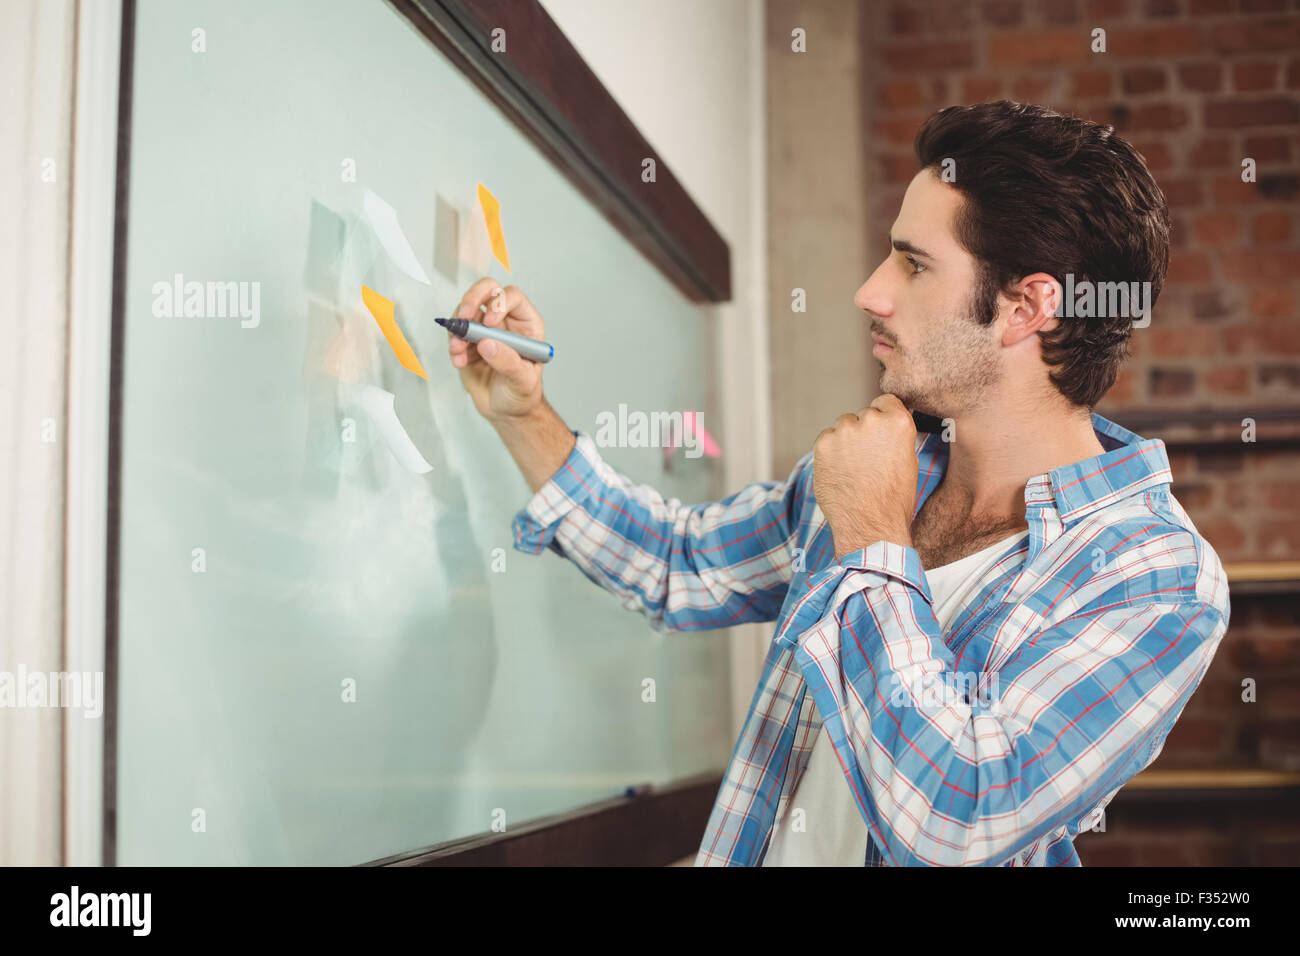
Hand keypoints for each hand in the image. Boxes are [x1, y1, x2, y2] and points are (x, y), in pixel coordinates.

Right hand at [448, 278, 546, 423]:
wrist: (506, 411)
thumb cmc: (522, 393)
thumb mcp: (523, 381)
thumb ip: (509, 362)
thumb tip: (487, 344)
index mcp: (526, 324)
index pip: (512, 296)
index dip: (499, 303)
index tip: (489, 323)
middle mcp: (505, 321)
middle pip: (486, 291)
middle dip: (471, 299)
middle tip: (464, 317)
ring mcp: (484, 330)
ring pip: (466, 310)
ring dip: (458, 328)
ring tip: (459, 351)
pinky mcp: (468, 342)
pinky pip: (455, 333)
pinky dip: (453, 345)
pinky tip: (459, 362)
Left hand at [812, 394, 918, 559]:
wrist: (870, 526)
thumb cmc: (893, 500)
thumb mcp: (907, 460)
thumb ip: (894, 436)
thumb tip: (883, 425)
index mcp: (898, 422)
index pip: (885, 402)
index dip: (882, 417)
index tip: (879, 431)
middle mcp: (871, 420)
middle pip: (862, 416)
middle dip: (863, 433)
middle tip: (866, 460)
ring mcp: (844, 431)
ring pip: (842, 427)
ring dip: (845, 442)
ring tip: (853, 470)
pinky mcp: (823, 444)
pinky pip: (826, 440)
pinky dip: (830, 453)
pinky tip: (840, 473)